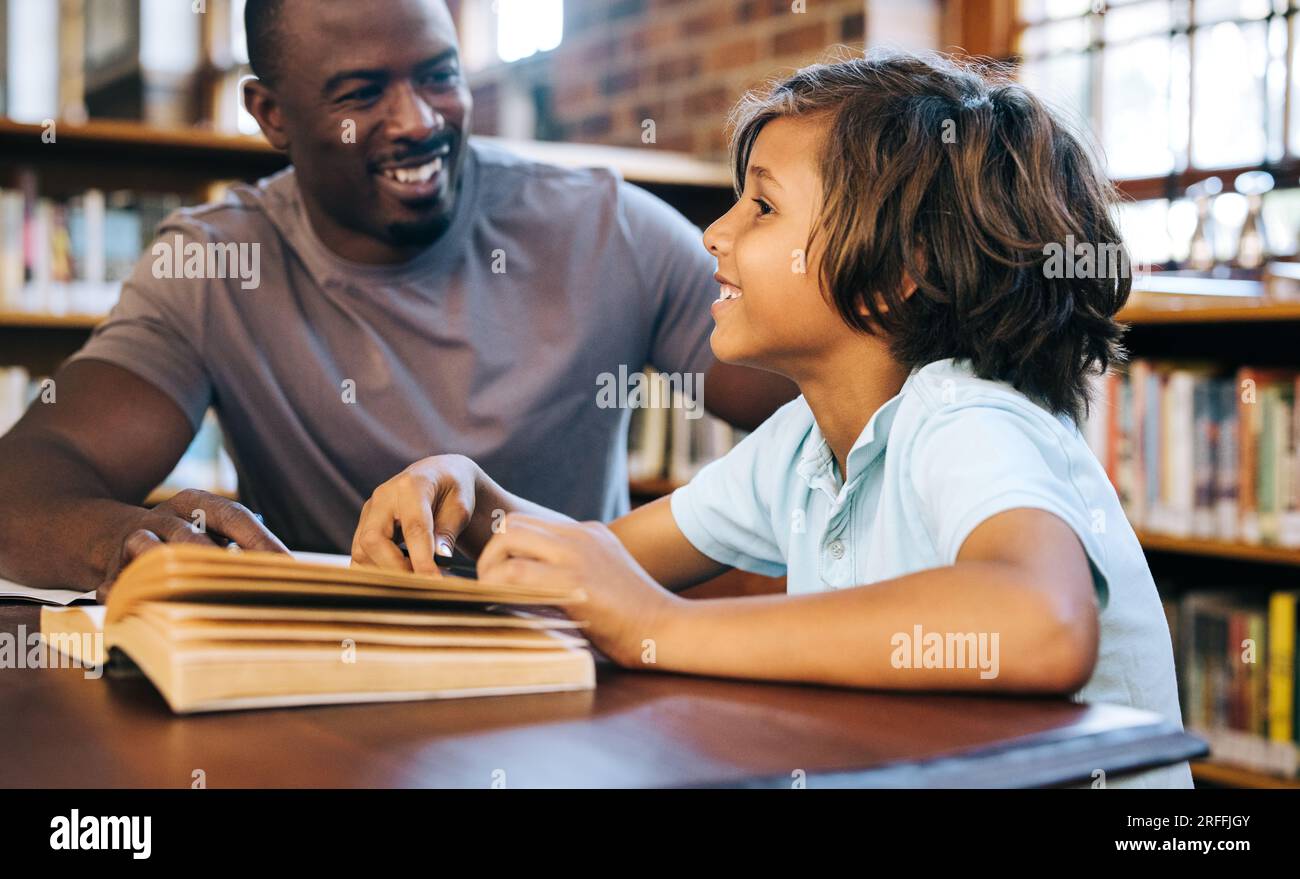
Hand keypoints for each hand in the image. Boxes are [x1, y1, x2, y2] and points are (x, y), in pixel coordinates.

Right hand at [98, 488, 288, 601]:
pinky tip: (143, 612)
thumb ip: (238, 547)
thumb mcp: (207, 531)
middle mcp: (164, 517)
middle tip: (246, 588)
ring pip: (151, 553)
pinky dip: (128, 596)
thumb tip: (286, 575)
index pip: (234, 516)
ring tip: (195, 595)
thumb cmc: (180, 539)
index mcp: (195, 503)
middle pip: (191, 536)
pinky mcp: (110, 569)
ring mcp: (134, 541)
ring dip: (173, 574)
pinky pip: (118, 583)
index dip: (260, 540)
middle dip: (217, 562)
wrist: (109, 534)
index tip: (288, 566)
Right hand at [351, 454, 481, 574]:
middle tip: (421, 584)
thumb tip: (440, 561)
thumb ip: (448, 533)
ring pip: (361, 551)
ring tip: (414, 581)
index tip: (433, 582)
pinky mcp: (363, 526)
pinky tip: (398, 578)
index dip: (422, 559)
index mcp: (411, 486)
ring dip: (385, 572)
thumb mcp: (461, 507)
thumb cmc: (453, 490)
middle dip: (396, 569)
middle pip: (373, 540)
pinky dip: (375, 572)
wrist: (439, 475)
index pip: (413, 528)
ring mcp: (369, 512)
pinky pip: (359, 556)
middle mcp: (383, 497)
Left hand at [477, 515, 681, 667]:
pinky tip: (500, 604)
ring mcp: (576, 555)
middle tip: (489, 583)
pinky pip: (516, 573)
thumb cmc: (637, 616)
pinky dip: (498, 586)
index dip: (508, 548)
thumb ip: (576, 570)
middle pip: (513, 524)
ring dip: (490, 567)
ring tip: (491, 594)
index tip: (500, 574)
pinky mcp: (572, 581)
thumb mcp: (607, 576)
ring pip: (508, 540)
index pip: (532, 524)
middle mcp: (580, 536)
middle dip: (492, 553)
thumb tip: (535, 586)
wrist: (665, 627)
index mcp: (589, 533)